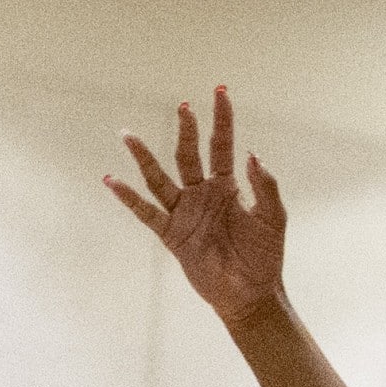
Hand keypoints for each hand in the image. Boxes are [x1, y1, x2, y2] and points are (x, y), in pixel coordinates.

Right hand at [107, 84, 287, 327]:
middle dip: (185, 131)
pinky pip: (147, 213)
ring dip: (144, 157)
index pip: (221, 145)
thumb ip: (266, 187)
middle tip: (184, 107)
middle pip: (187, 154)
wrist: (252, 295)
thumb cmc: (265, 258)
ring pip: (159, 178)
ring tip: (127, 134)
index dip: (222, 119)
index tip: (220, 91)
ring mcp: (185, 213)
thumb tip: (252, 154)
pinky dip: (128, 198)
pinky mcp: (173, 235)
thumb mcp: (273, 219)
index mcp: (226, 186)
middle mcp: (201, 194)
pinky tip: (111, 181)